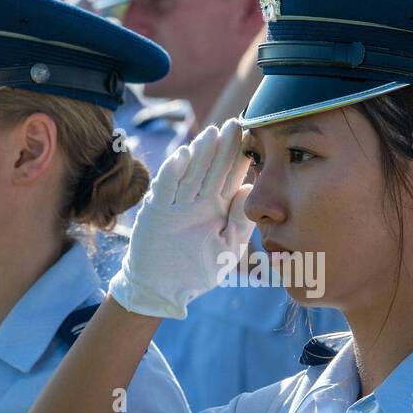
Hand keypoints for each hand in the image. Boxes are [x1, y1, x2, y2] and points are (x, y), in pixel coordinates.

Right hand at [108, 118, 253, 318]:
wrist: (166, 288)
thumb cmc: (199, 271)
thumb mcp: (228, 248)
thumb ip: (240, 221)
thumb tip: (249, 188)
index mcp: (218, 207)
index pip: (231, 177)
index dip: (241, 158)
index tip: (254, 137)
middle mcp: (198, 200)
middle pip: (212, 168)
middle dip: (223, 147)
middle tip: (235, 123)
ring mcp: (177, 203)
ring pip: (190, 172)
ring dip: (200, 152)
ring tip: (211, 133)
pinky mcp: (158, 209)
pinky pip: (166, 187)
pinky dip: (173, 171)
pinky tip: (183, 154)